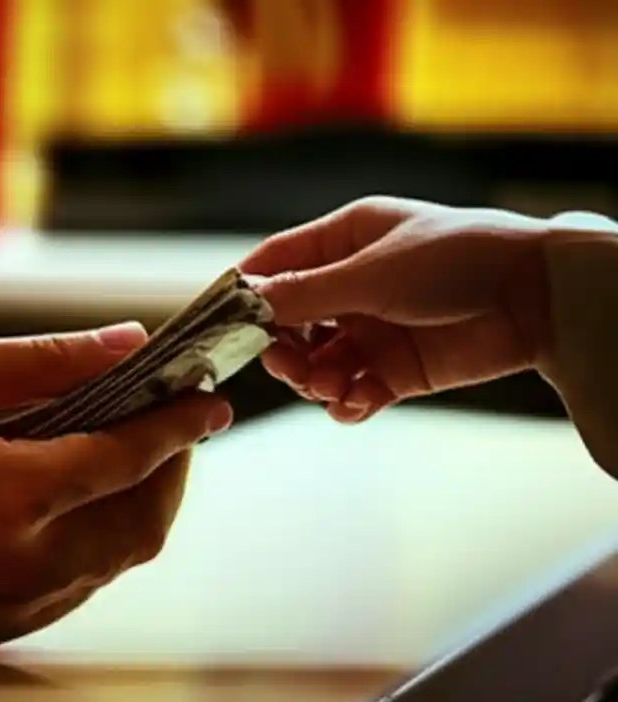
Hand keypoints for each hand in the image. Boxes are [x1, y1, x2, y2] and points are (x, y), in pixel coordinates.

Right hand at [0, 324, 231, 647]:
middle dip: (170, 473)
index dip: (180, 424)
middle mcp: (19, 567)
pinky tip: (59, 506)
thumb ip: (41, 361)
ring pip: (108, 566)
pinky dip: (85, 549)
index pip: (134, 458)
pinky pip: (63, 593)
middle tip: (169, 425)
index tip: (207, 399)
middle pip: (141, 527)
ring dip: (129, 511)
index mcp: (14, 497)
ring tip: (116, 456)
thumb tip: (121, 344)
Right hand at [240, 196, 555, 422]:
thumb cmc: (456, 259)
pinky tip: (354, 404)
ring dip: (314, 380)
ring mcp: (374, 328)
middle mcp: (353, 284)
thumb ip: (304, 292)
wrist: (536, 298)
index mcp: (344, 240)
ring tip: (330, 388)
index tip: (221, 325)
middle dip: (282, 349)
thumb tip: (246, 301)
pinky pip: (353, 391)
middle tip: (289, 367)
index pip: (275, 263)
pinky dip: (346, 402)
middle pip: (289, 323)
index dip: (246, 292)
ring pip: (317, 363)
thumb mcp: (370, 272)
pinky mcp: (398, 369)